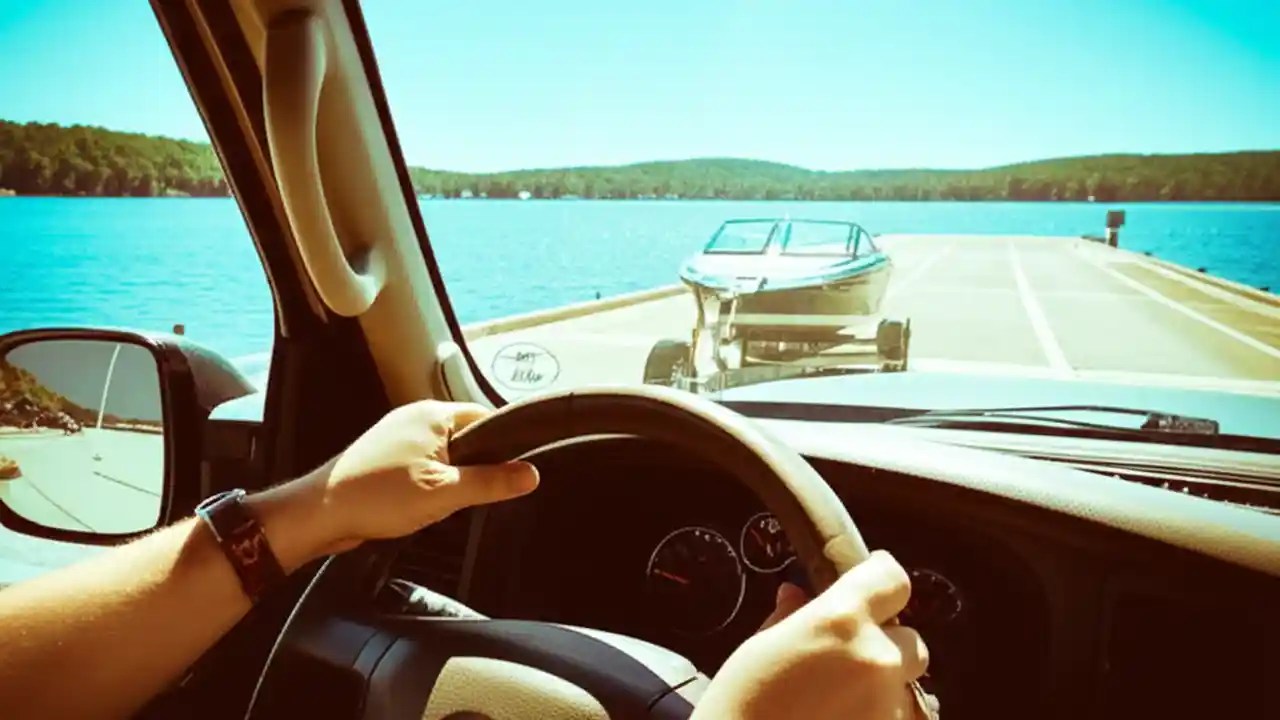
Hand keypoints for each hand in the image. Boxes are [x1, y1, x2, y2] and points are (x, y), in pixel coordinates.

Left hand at [254, 401, 538, 569]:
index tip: (514, 471)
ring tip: (445, 502)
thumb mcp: (445, 493)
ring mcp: (398, 437)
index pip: (487, 418)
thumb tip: (531, 475)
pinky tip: (424, 505)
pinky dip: (431, 484)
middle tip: (476, 494)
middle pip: (468, 437)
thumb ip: (491, 483)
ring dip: (451, 478)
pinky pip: (425, 466)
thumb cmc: (377, 497)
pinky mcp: (386, 459)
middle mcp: (415, 418)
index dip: (505, 445)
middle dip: (476, 466)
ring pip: (446, 455)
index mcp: (432, 414)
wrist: (319, 514)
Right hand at [695, 551, 929, 719]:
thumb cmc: (740, 701)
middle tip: (850, 658)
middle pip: (912, 641)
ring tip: (841, 701)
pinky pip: (897, 719)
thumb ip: (791, 617)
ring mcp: (890, 706)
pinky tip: (841, 719)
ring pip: (907, 689)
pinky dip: (877, 718)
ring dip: (884, 689)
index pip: (893, 580)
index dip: (881, 578)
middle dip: (887, 646)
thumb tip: (797, 596)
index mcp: (842, 620)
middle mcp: (877, 659)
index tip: (869, 582)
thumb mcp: (758, 648)